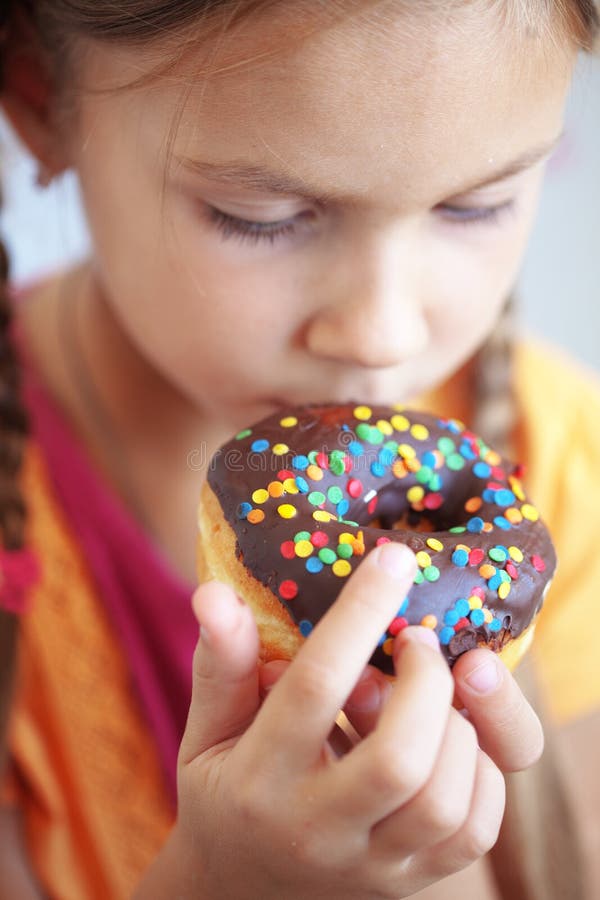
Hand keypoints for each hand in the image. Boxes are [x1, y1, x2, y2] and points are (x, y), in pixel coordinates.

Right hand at [154, 543, 541, 899]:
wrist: (244, 892)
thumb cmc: (226, 790)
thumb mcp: (208, 730)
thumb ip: (220, 665)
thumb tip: (214, 594)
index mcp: (260, 779)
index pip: (315, 687)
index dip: (360, 614)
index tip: (393, 558)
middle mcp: (318, 829)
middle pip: (398, 758)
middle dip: (426, 682)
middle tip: (420, 641)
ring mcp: (372, 865)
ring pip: (444, 799)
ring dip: (456, 726)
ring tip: (433, 693)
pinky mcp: (412, 881)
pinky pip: (473, 831)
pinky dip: (479, 770)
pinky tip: (450, 738)